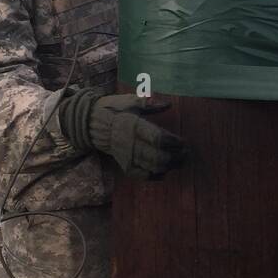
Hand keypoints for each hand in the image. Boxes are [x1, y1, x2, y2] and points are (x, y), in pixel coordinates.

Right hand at [58, 90, 187, 178]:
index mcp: (132, 126)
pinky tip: (165, 172)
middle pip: (157, 156)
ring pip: (151, 167)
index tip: (184, 142)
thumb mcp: (129, 101)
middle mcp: (129, 143)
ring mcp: (126, 156)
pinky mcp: (123, 164)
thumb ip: (149, 103)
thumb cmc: (113, 109)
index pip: (157, 138)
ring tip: (181, 162)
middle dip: (175, 157)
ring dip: (169, 167)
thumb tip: (168, 104)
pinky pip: (141, 175)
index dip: (173, 142)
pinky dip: (154, 176)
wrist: (90, 124)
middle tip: (186, 153)